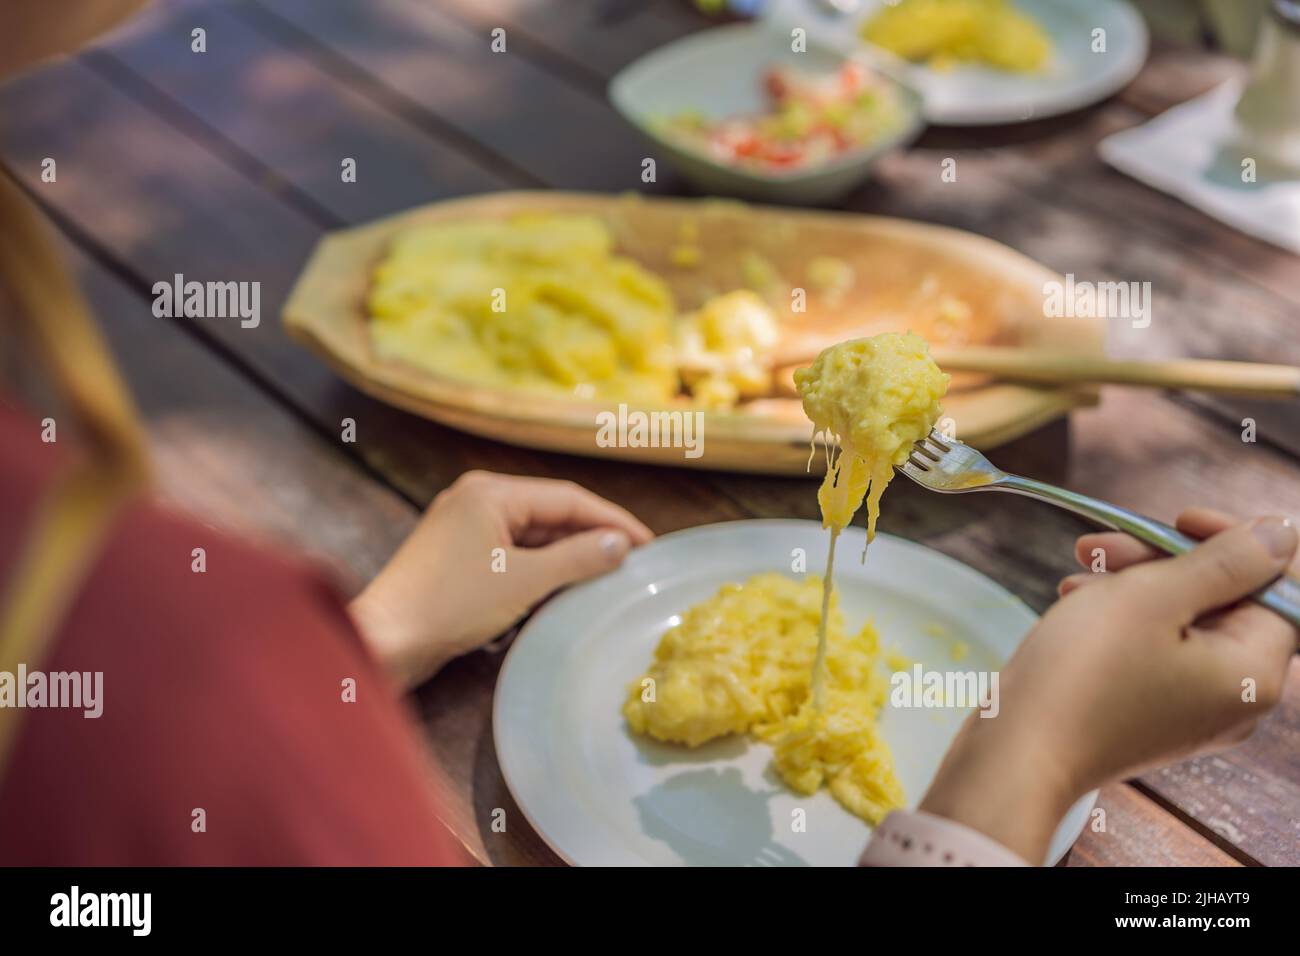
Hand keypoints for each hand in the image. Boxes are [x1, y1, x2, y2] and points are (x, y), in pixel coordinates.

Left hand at [350, 471, 652, 687]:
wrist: (385, 640)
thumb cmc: (450, 605)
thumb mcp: (524, 580)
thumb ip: (577, 558)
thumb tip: (619, 544)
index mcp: (490, 492)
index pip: (568, 498)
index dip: (612, 520)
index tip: (647, 544)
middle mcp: (476, 499)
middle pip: (550, 513)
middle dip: (590, 537)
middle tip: (631, 563)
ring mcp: (463, 528)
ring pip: (531, 535)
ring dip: (566, 556)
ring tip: (605, 577)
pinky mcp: (456, 557)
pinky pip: (511, 554)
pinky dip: (539, 569)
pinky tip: (562, 588)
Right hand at [919, 508, 1297, 863]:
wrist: (1016, 754)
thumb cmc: (1082, 674)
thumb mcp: (1152, 596)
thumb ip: (1226, 561)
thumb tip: (1282, 532)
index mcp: (1253, 672)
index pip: (1280, 588)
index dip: (1237, 544)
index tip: (1177, 518)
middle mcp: (1235, 700)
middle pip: (1226, 604)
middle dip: (1166, 561)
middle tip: (1103, 544)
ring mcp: (1191, 714)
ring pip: (1182, 624)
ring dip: (1134, 585)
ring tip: (1078, 569)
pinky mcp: (1149, 719)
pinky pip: (1154, 653)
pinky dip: (1121, 621)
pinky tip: (1075, 602)